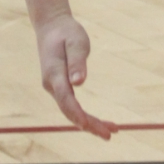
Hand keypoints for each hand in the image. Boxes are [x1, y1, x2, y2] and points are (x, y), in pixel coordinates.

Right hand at [35, 13, 117, 138]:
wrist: (52, 28)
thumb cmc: (66, 33)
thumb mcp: (76, 42)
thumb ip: (77, 61)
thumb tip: (78, 83)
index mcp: (54, 75)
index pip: (66, 100)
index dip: (78, 115)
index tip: (90, 126)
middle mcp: (52, 85)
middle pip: (70, 112)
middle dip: (89, 125)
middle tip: (110, 135)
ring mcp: (55, 88)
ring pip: (72, 111)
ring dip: (90, 123)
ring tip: (112, 131)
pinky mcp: (60, 87)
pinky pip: (73, 106)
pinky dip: (86, 115)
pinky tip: (98, 121)